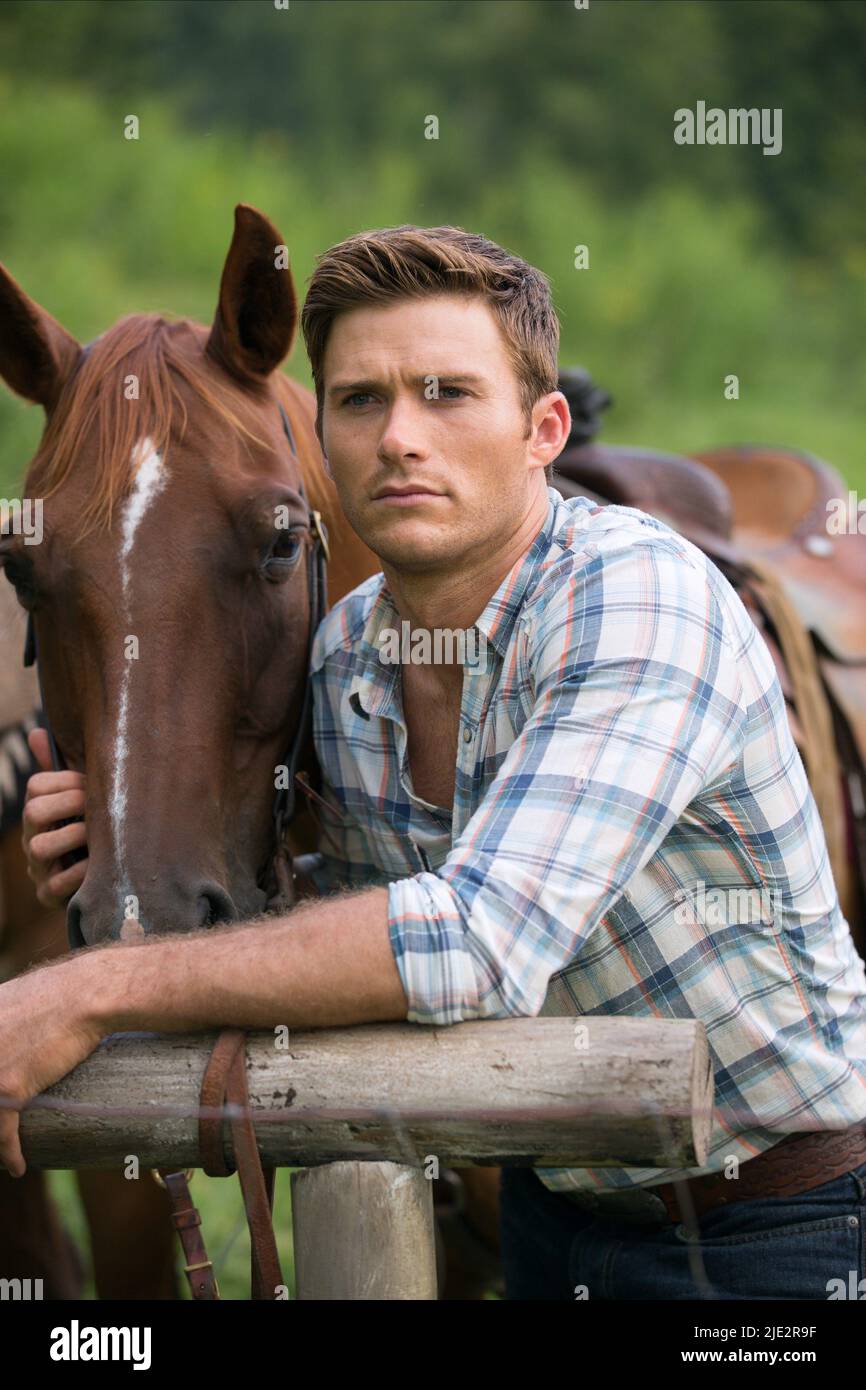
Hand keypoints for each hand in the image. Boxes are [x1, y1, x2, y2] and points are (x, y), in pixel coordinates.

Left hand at [0, 954, 102, 1175]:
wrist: (87, 994)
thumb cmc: (62, 992)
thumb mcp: (14, 1000)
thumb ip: (2, 1019)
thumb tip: (12, 1033)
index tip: (3, 1100)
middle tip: (9, 1122)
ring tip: (7, 1150)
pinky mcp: (6, 1085)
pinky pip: (1, 1133)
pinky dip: (9, 1154)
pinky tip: (17, 1166)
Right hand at [22, 727, 87, 908]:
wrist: (111, 878)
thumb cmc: (97, 830)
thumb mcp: (84, 799)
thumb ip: (64, 769)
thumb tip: (36, 732)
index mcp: (40, 812)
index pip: (37, 785)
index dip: (67, 780)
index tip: (94, 782)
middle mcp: (33, 838)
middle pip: (34, 811)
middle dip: (70, 802)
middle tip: (99, 805)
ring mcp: (38, 868)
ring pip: (39, 847)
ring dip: (73, 836)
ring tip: (99, 835)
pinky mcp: (49, 896)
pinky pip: (56, 884)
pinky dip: (79, 873)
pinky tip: (99, 866)